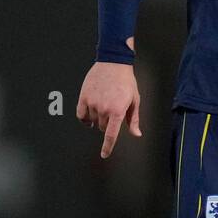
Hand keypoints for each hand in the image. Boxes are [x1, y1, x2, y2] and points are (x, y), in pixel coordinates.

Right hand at [76, 37, 140, 157]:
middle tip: (112, 110)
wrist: (113, 63)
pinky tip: (89, 113)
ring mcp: (92, 103)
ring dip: (98, 119)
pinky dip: (85, 117)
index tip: (104, 154)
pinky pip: (81, 115)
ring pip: (93, 121)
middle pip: (103, 127)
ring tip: (104, 105)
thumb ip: (134, 119)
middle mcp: (104, 109)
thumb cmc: (126, 81)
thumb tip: (136, 134)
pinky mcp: (83, 97)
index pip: (111, 135)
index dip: (107, 147)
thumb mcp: (134, 100)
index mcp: (118, 111)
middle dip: (108, 124)